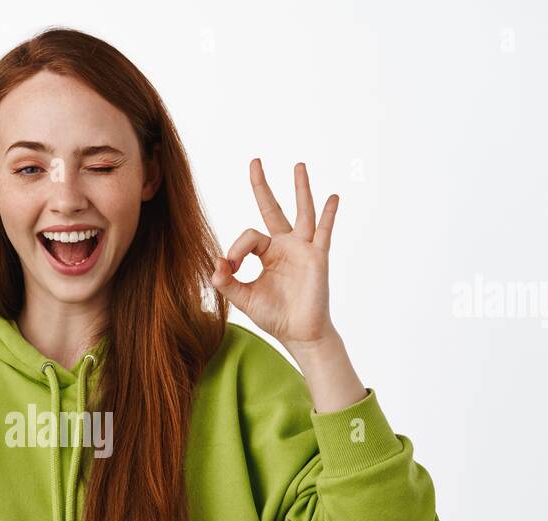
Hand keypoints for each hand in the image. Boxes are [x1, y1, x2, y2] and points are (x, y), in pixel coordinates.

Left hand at [210, 160, 338, 350]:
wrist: (299, 333)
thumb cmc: (274, 315)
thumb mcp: (243, 298)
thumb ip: (226, 282)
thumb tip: (214, 264)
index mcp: (267, 253)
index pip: (249, 236)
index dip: (236, 249)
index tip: (230, 267)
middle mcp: (285, 246)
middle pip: (272, 208)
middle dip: (262, 185)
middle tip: (254, 161)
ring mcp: (303, 249)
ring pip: (301, 212)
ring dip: (300, 188)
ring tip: (298, 165)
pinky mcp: (318, 257)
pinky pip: (324, 232)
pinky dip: (329, 215)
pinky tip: (332, 198)